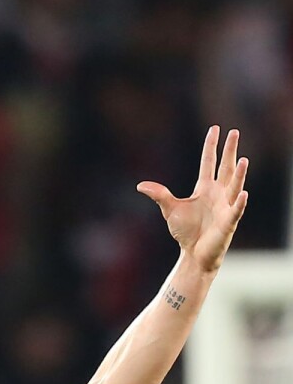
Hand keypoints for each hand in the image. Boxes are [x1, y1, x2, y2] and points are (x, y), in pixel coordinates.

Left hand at [137, 126, 247, 274]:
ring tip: (242, 159)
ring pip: (234, 186)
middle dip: (230, 150)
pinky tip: (243, 194)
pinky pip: (236, 210)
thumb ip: (159, 195)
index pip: (209, 162)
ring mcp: (225, 206)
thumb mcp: (170, 209)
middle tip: (235, 131)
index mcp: (205, 188)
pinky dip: (240, 203)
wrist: (194, 254)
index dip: (212, 146)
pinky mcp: (228, 222)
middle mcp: (218, 193)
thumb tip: (140, 185)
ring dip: (239, 174)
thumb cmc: (186, 232)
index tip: (215, 129)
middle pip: (226, 167)